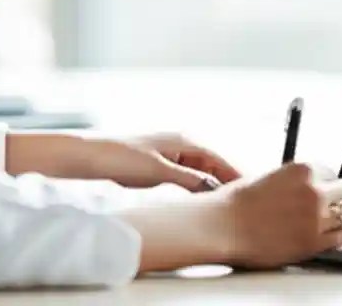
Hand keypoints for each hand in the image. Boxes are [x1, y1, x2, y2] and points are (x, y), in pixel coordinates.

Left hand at [81, 132, 243, 191]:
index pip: (217, 158)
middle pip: (210, 164)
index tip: (248, 186)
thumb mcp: (161, 171)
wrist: (93, 156)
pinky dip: (194, 186)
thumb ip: (190, 180)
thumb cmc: (124, 158)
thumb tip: (214, 187)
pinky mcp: (157, 163)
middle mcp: (178, 144)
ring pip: (197, 171)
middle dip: (224, 179)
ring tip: (222, 202)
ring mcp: (168, 153)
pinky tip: (197, 198)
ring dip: (208, 184)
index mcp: (183, 141)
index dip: (233, 172)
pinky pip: (184, 175)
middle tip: (239, 199)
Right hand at [222, 163, 341, 268]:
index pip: (332, 172)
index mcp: (302, 169)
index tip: (324, 189)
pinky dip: (337, 235)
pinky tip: (328, 234)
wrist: (224, 226)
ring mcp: (317, 217)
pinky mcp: (315, 241)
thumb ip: (294, 181)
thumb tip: (305, 187)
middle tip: (339, 202)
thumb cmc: (237, 202)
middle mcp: (314, 190)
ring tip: (339, 218)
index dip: (326, 182)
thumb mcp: (269, 177)